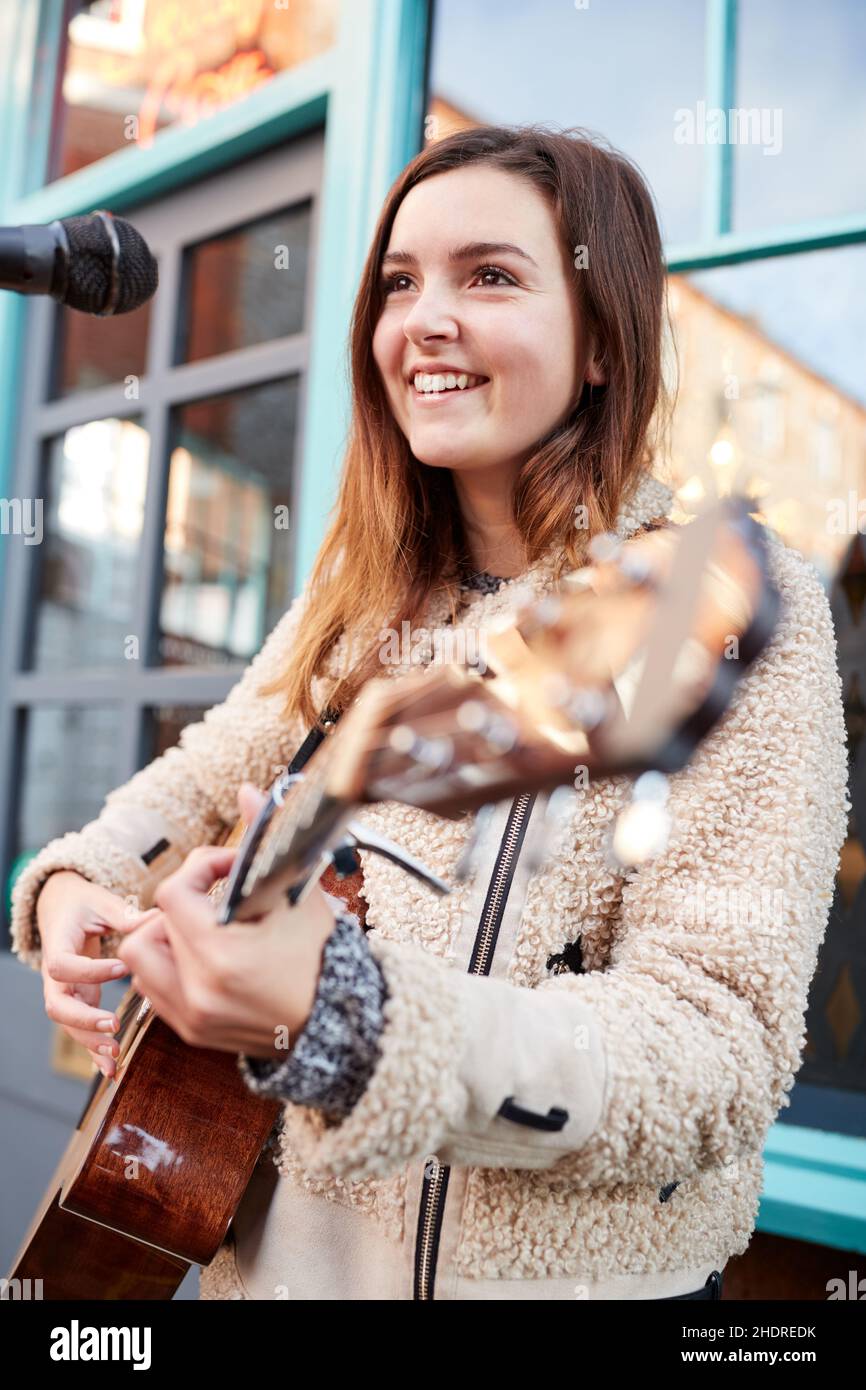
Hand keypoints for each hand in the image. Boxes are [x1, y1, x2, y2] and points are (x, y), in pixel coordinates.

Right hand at [37, 871, 159, 1079]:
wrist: (61, 907)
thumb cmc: (82, 903)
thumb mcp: (100, 901)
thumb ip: (125, 914)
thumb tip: (158, 920)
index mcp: (57, 945)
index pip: (62, 966)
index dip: (89, 971)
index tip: (121, 967)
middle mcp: (55, 975)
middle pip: (57, 1005)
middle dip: (84, 1020)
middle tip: (113, 1025)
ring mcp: (65, 991)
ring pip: (67, 1025)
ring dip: (90, 1043)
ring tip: (115, 1058)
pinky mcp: (78, 1000)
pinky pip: (80, 1029)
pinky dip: (94, 1051)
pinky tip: (112, 1069)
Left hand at [116, 785, 339, 1060]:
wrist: (338, 1020)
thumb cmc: (320, 953)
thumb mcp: (296, 891)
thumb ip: (265, 839)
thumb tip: (247, 790)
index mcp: (221, 956)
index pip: (173, 894)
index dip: (200, 869)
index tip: (231, 868)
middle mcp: (198, 991)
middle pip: (153, 922)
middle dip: (184, 901)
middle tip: (219, 899)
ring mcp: (192, 1016)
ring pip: (140, 958)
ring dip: (166, 935)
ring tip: (205, 928)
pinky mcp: (192, 1030)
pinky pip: (151, 989)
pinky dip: (168, 965)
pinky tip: (203, 955)